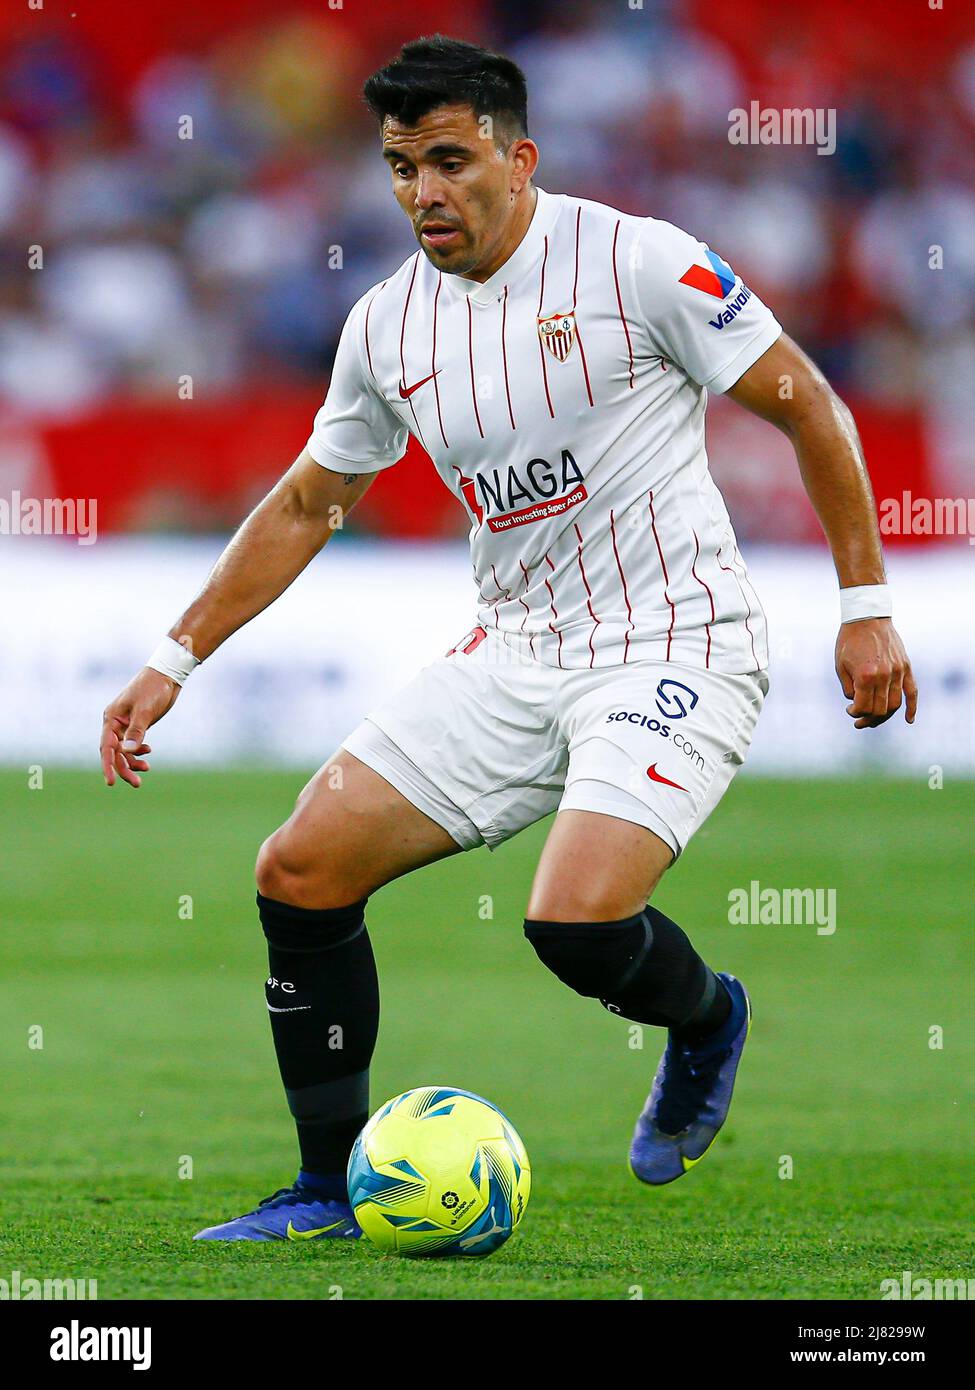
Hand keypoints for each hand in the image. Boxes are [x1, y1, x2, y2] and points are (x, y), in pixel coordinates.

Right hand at [100, 668, 180, 786]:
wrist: (166, 675)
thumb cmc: (153, 689)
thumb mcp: (145, 710)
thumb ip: (136, 731)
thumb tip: (127, 752)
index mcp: (111, 718)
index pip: (106, 747)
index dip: (108, 766)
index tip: (111, 782)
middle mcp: (115, 723)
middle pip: (115, 753)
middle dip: (124, 768)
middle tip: (137, 783)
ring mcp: (125, 725)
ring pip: (124, 750)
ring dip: (132, 762)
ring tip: (147, 769)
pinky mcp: (136, 725)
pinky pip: (132, 744)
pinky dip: (139, 752)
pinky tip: (148, 752)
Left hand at [835, 618, 917, 728]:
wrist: (867, 617)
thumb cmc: (849, 641)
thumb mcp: (840, 666)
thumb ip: (849, 688)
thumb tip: (857, 703)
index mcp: (865, 676)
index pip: (863, 707)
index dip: (855, 713)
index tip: (849, 710)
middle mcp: (884, 676)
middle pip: (880, 709)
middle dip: (868, 719)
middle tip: (859, 721)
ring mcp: (898, 672)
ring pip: (895, 704)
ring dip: (884, 716)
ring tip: (874, 720)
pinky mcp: (906, 667)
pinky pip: (912, 692)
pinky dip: (912, 707)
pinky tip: (908, 720)